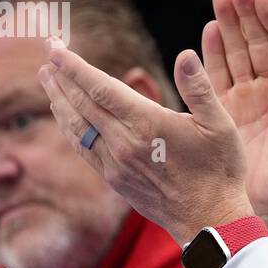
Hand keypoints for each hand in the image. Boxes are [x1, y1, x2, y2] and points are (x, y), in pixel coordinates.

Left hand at [39, 45, 254, 245]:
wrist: (210, 220)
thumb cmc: (220, 170)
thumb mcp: (221, 125)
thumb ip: (199, 88)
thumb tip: (185, 54)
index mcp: (147, 123)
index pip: (100, 88)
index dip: (75, 66)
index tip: (56, 47)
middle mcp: (124, 142)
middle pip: (82, 103)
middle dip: (61, 75)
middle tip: (48, 50)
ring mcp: (116, 163)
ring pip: (77, 125)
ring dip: (58, 99)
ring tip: (47, 78)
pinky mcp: (115, 179)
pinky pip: (83, 147)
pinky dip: (69, 126)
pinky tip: (66, 116)